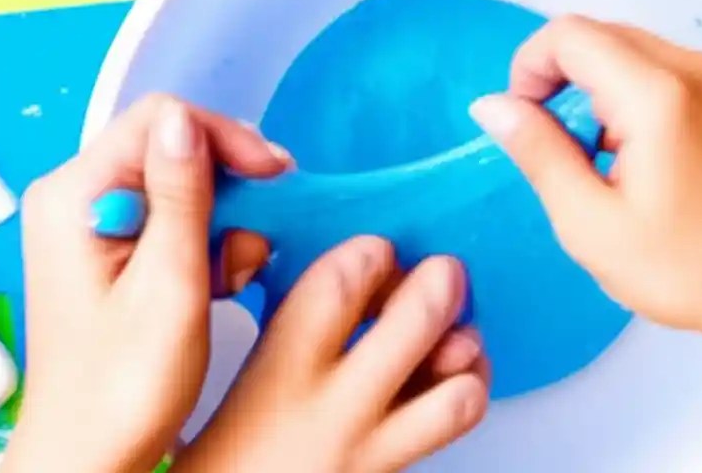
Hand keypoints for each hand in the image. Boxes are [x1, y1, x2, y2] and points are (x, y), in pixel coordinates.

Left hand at [4, 95, 290, 472]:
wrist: (90, 458)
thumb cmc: (125, 387)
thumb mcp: (169, 286)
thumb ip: (180, 198)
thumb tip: (185, 120)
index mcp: (76, 196)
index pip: (161, 120)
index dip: (224, 139)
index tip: (275, 177)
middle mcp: (75, 197)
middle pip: (171, 148)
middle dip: (227, 190)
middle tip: (254, 246)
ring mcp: (90, 223)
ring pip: (180, 184)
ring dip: (222, 223)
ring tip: (229, 280)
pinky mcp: (109, 250)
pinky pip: (171, 217)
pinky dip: (206, 244)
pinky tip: (215, 285)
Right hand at [173, 237, 489, 472]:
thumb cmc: (235, 449)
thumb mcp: (245, 376)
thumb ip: (292, 325)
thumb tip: (359, 275)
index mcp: (278, 375)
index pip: (335, 288)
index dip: (368, 255)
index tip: (374, 251)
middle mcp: (332, 412)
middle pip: (412, 326)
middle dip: (438, 285)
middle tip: (442, 269)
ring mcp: (372, 450)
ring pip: (455, 394)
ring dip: (464, 352)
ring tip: (455, 333)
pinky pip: (453, 425)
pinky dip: (466, 388)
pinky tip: (454, 375)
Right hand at [468, 16, 701, 350]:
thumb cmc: (694, 270)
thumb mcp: (593, 225)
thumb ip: (540, 154)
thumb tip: (492, 105)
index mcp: (657, 93)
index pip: (568, 34)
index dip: (527, 68)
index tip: (522, 124)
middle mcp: (693, 68)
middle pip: (599, 35)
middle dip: (558, 78)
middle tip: (554, 149)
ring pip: (630, 52)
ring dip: (593, 91)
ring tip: (597, 164)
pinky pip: (662, 73)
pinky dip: (628, 99)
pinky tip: (635, 162)